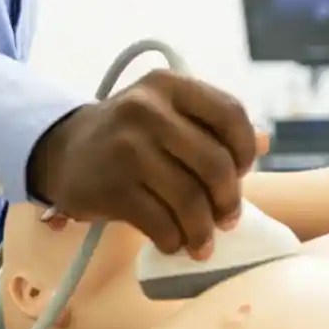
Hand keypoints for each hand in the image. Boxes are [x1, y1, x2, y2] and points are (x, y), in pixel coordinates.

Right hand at [27, 69, 256, 259]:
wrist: (62, 151)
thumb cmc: (130, 135)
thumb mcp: (168, 114)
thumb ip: (213, 125)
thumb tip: (266, 141)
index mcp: (169, 85)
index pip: (230, 113)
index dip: (245, 149)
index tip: (241, 172)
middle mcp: (148, 110)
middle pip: (215, 164)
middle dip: (229, 200)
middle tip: (229, 219)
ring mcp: (127, 148)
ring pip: (190, 199)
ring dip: (203, 230)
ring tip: (203, 243)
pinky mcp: (110, 187)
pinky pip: (160, 224)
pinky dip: (174, 240)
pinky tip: (174, 242)